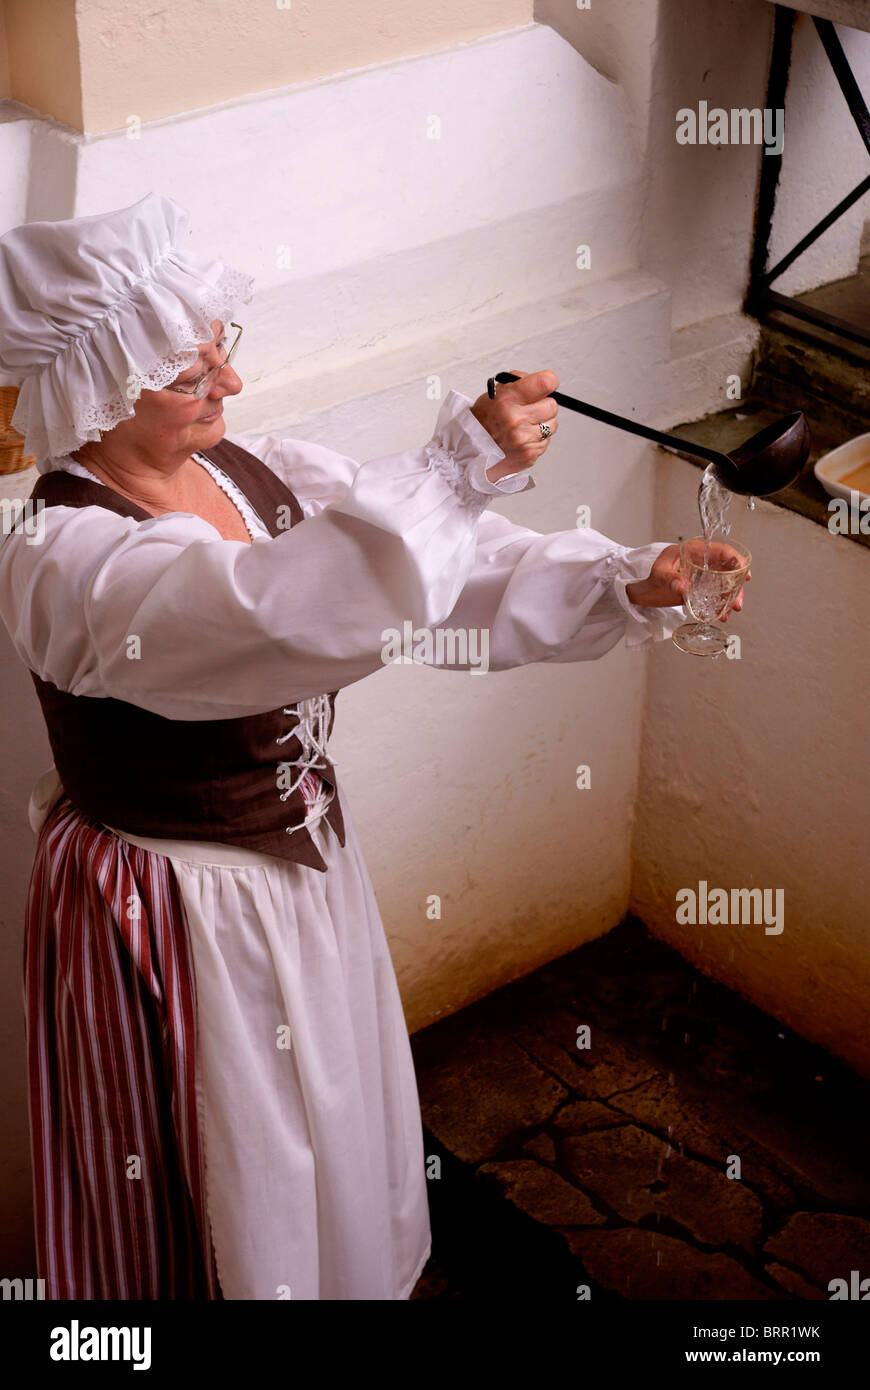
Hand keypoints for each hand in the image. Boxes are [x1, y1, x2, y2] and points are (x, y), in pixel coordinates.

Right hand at [470, 368, 558, 481]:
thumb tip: (542, 381)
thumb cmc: (482, 422)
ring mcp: (524, 439)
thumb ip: (518, 384)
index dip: (549, 382)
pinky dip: (537, 439)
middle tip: (529, 409)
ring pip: (552, 424)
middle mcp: (516, 419)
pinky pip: (546, 441)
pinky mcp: (529, 454)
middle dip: (543, 406)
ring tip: (524, 425)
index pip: (545, 383)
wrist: (469, 453)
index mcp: (507, 400)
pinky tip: (522, 438)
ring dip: (542, 424)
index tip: (547, 384)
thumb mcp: (493, 395)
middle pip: (552, 405)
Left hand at [625, 543, 751, 617]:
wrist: (642, 590)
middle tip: (737, 602)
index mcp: (693, 550)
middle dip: (736, 585)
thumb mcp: (658, 575)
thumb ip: (670, 579)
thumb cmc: (649, 576)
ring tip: (731, 611)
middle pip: (728, 569)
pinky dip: (721, 604)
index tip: (744, 572)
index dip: (736, 559)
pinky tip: (721, 615)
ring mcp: (703, 575)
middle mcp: (702, 561)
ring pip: (725, 583)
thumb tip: (683, 587)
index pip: (721, 550)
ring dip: (731, 597)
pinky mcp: (701, 588)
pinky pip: (716, 594)